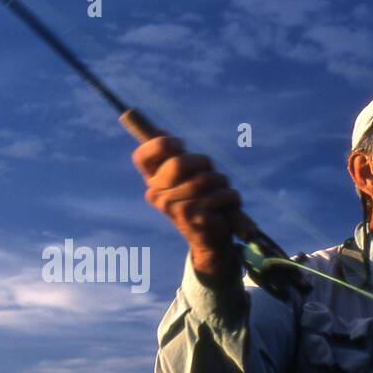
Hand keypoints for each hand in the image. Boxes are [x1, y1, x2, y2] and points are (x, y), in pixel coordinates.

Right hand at [131, 135, 240, 278]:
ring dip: (222, 183)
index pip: (142, 156)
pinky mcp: (194, 217)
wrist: (210, 241)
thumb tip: (160, 131)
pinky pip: (220, 194)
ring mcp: (173, 207)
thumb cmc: (200, 201)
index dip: (161, 144)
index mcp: (152, 182)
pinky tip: (227, 207)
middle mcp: (157, 195)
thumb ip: (174, 156)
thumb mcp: (187, 177)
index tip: (179, 144)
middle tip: (210, 173)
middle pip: (180, 163)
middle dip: (203, 163)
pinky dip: (231, 197)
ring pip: (206, 179)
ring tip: (221, 193)